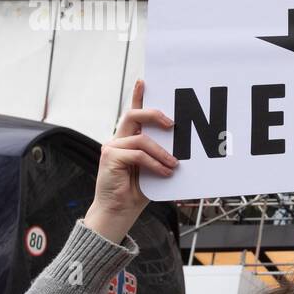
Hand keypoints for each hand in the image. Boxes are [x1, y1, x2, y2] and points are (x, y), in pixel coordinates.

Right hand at [83, 79, 175, 242]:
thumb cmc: (138, 192)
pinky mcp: (110, 158)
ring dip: (162, 152)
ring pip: (140, 138)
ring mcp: (112, 147)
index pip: (133, 112)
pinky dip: (154, 163)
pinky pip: (137, 154)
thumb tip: (183, 152)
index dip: (138, 96)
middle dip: (154, 114)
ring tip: (174, 165)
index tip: (145, 80)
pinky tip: (165, 173)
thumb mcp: (156, 170)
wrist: (119, 212)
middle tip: (172, 124)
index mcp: (129, 139)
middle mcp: (118, 139)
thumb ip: (162, 157)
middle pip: (133, 115)